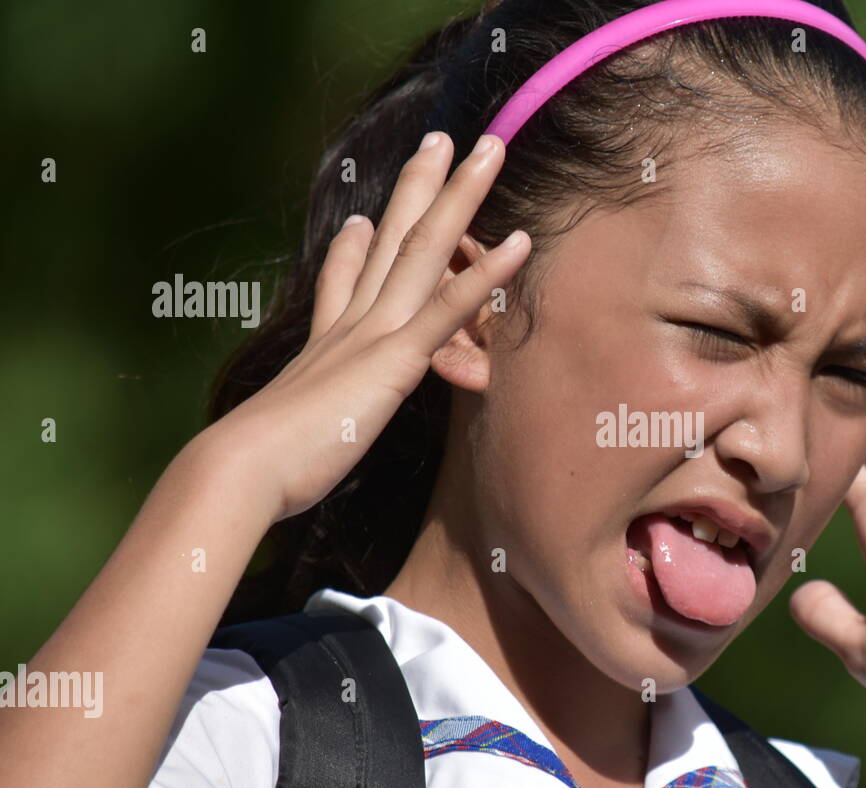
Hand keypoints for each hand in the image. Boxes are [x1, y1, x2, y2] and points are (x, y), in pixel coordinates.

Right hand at [200, 132, 530, 523]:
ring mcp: (375, 332)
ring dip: (460, 196)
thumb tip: (281, 411)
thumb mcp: (287, 428)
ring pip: (425, 248)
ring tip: (489, 148)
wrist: (243, 468)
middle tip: (440, 139)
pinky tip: (520, 240)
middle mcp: (352, 323)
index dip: (356, 248)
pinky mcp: (396, 357)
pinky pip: (449, 305)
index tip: (364, 218)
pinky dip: (485, 270)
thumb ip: (295, 411)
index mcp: (326, 342)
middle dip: (418, 186)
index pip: (346, 281)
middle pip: (393, 239)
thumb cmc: (262, 464)